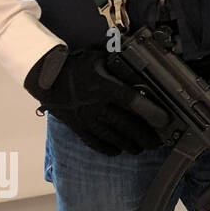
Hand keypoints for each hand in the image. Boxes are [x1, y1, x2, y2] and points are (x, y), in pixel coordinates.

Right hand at [24, 45, 167, 155]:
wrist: (45, 77)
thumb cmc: (76, 66)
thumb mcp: (99, 60)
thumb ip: (118, 66)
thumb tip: (140, 69)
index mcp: (104, 86)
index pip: (131, 101)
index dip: (150, 111)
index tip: (164, 119)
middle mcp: (96, 104)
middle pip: (125, 124)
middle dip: (144, 135)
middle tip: (157, 142)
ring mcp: (85, 118)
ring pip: (112, 136)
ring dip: (129, 144)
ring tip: (141, 148)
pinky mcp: (76, 126)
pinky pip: (93, 142)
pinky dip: (107, 148)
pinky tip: (118, 150)